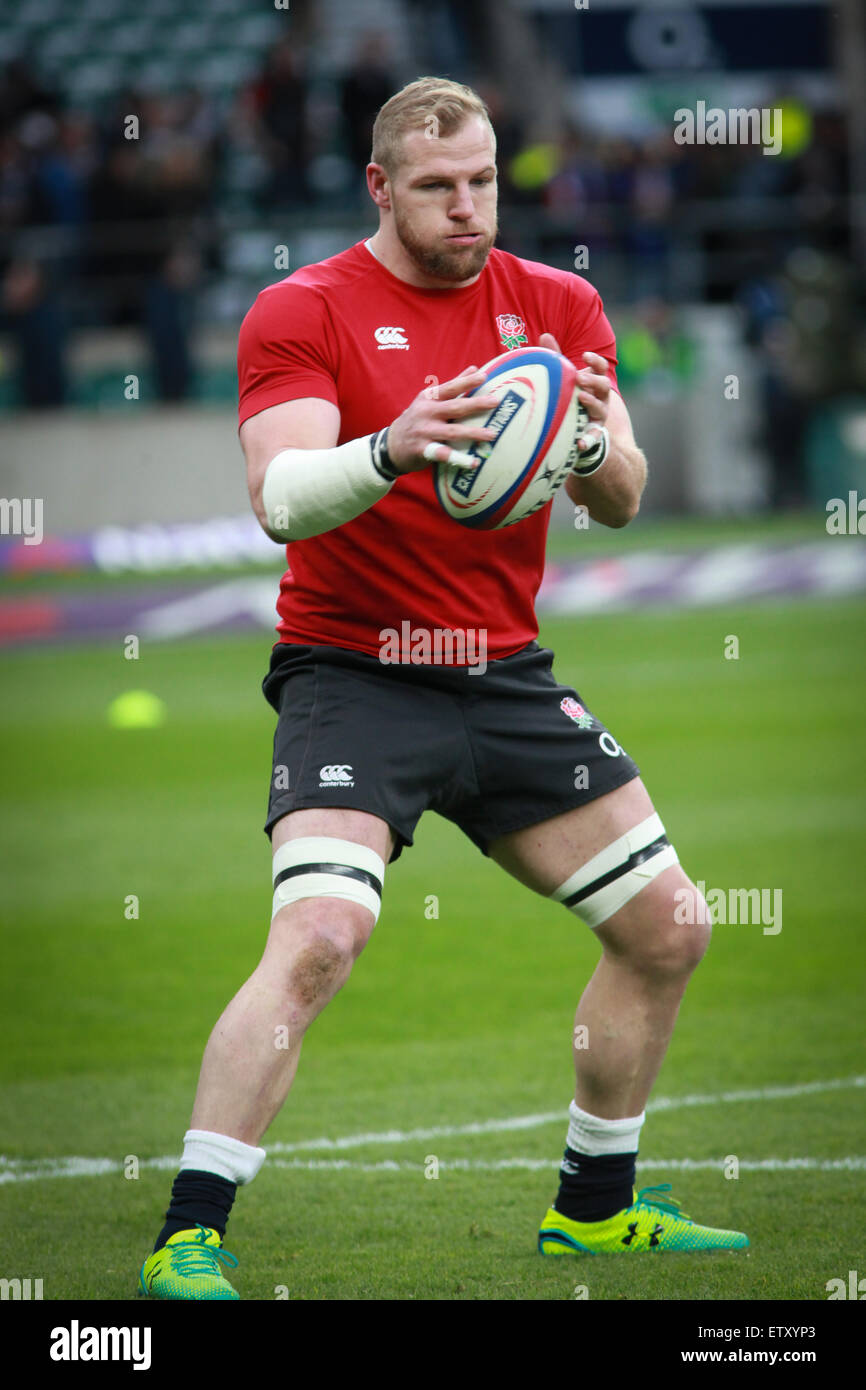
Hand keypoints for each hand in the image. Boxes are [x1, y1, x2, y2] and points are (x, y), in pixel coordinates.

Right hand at [387, 366, 499, 474]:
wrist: (390, 445)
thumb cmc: (416, 419)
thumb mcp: (428, 400)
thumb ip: (452, 386)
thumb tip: (474, 368)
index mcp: (429, 399)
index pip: (450, 388)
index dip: (466, 382)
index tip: (483, 376)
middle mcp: (426, 413)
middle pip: (454, 408)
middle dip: (476, 404)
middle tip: (495, 401)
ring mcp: (424, 432)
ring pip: (452, 432)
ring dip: (473, 433)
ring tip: (492, 434)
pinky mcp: (423, 450)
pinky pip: (444, 455)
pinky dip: (459, 459)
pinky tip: (474, 463)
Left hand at [538, 335, 611, 455]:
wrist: (576, 427)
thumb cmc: (569, 395)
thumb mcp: (564, 377)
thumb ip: (556, 357)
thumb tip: (545, 335)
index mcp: (594, 381)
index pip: (600, 368)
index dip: (595, 361)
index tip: (584, 356)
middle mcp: (600, 398)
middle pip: (604, 386)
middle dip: (593, 380)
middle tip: (579, 377)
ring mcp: (598, 416)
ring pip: (601, 409)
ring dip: (592, 403)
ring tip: (581, 397)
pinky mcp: (593, 433)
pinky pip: (593, 438)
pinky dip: (588, 441)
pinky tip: (579, 445)